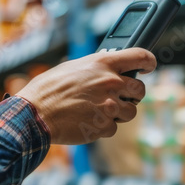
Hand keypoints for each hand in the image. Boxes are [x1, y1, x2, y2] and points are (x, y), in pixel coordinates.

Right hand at [16, 48, 156, 144]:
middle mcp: (111, 83)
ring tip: (98, 111)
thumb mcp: (72, 68)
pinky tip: (88, 122)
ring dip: (119, 114)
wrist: (34, 115)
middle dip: (133, 95)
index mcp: (103, 63)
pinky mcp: (104, 127)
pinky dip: (103, 127)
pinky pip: (114, 128)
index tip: (149, 66)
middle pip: (140, 90)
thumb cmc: (48, 90)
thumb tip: (108, 70)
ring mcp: (109, 106)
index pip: (140, 56)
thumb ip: (95, 68)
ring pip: (131, 112)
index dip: (149, 62)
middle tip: (121, 97)